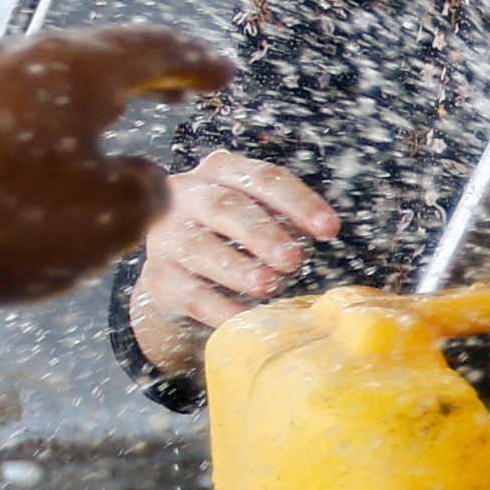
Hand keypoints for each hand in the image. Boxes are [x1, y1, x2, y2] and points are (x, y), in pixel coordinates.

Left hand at [0, 26, 229, 307]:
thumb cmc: (13, 223)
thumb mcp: (116, 218)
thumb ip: (148, 189)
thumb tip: (141, 176)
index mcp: (73, 66)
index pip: (150, 49)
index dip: (193, 62)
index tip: (220, 73)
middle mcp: (15, 53)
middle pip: (92, 57)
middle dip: (139, 77)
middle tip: (175, 89)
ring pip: (37, 81)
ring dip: (78, 103)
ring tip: (104, 126)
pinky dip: (28, 124)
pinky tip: (32, 158)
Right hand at [129, 149, 341, 376]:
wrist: (180, 270)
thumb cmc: (234, 235)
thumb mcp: (261, 217)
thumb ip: (289, 222)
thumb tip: (327, 238)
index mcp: (222, 171)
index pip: (264, 178)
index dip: (299, 202)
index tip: (330, 229)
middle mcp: (187, 194)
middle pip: (226, 207)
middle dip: (262, 233)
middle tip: (293, 260)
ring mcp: (167, 235)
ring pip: (200, 248)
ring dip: (237, 268)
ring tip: (267, 285)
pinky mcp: (159, 277)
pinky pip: (190, 293)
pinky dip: (219, 307)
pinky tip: (243, 319)